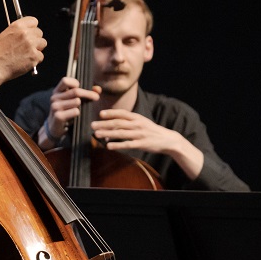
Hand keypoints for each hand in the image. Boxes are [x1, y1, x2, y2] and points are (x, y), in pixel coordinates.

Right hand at [0, 17, 45, 88]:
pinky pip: (41, 56)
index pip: (34, 21)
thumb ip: (18, 31)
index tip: (31, 32)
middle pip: (39, 32)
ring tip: (27, 54)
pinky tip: (26, 61)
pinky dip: (35, 60)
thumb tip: (26, 30)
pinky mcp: (35, 56)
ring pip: (43, 43)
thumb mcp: (5, 35)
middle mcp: (25, 34)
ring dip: (37, 48)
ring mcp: (31, 45)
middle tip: (27, 46)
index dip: (32, 27)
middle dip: (35, 39)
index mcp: (17, 26)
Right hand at [39, 76, 100, 148]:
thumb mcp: (73, 100)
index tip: (83, 88)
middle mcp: (54, 97)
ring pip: (76, 101)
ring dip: (82, 106)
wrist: (55, 128)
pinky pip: (75, 111)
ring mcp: (55, 107)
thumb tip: (98, 89)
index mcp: (57, 91)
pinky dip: (79, 114)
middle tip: (96, 97)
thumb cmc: (66, 111)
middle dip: (88, 94)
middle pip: (75, 91)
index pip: (65, 80)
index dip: (75, 82)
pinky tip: (76, 117)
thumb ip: (86, 93)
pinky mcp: (58, 116)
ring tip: (81, 110)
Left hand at [91, 110, 205, 177]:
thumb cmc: (151, 131)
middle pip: (118, 123)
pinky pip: (127, 144)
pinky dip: (117, 145)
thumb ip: (126, 125)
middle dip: (104, 124)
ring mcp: (139, 134)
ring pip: (120, 133)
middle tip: (92, 125)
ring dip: (107, 133)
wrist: (168, 139)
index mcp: (137, 117)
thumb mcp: (141, 123)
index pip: (122, 113)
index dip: (111, 113)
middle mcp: (137, 124)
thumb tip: (109, 131)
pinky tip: (108, 146)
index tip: (100, 113)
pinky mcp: (141, 144)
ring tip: (96, 134)